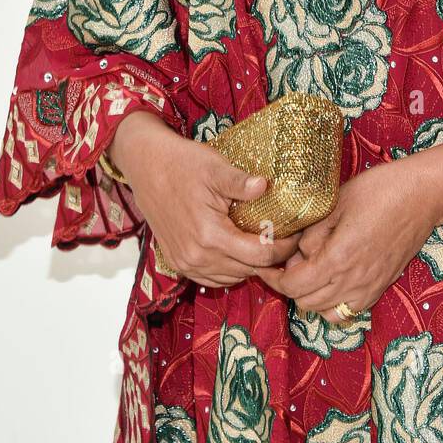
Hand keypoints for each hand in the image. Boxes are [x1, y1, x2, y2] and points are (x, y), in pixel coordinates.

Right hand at [108, 111, 302, 286]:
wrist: (146, 167)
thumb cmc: (182, 163)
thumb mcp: (215, 167)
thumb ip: (241, 182)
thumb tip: (266, 186)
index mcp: (210, 235)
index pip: (260, 255)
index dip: (284, 247)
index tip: (296, 233)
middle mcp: (197, 257)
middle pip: (249, 270)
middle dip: (272, 257)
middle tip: (287, 237)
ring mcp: (186, 263)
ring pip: (232, 278)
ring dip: (251, 265)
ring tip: (266, 243)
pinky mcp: (178, 262)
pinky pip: (212, 278)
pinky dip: (230, 270)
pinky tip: (239, 251)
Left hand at [255, 159, 436, 323]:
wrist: (422, 196)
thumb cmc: (380, 191)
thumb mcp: (335, 204)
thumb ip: (311, 234)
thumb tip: (298, 254)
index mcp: (338, 259)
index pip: (293, 286)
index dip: (272, 278)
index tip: (263, 265)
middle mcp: (353, 282)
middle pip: (306, 303)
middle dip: (290, 285)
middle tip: (289, 260)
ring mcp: (370, 289)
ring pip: (326, 312)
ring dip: (311, 297)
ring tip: (310, 271)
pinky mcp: (382, 287)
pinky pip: (349, 310)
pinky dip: (334, 303)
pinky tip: (334, 279)